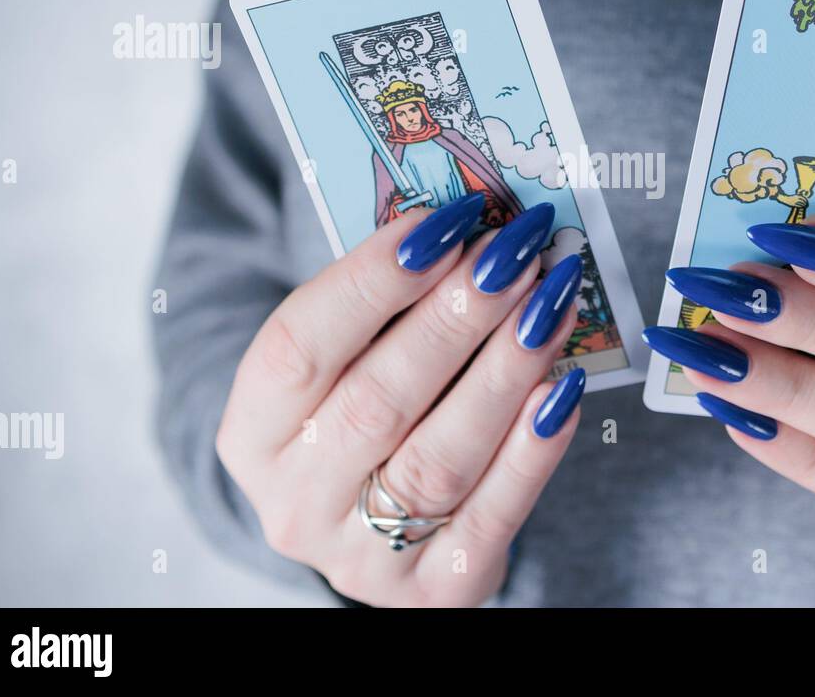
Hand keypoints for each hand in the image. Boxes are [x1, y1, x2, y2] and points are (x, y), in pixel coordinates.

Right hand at [216, 198, 583, 606]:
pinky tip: (563, 389)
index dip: (371, 280)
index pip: (296, 348)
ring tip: (549, 304)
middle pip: (377, 401)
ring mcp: (361, 557)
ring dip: (503, 372)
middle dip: (455, 318)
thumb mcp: (345, 365)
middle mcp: (294, 502)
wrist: (376, 533)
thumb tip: (471, 234)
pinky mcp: (434, 591)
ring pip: (438, 458)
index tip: (440, 223)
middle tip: (513, 255)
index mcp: (252, 433)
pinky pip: (492, 516)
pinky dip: (532, 450)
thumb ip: (387, 309)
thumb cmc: (363, 416)